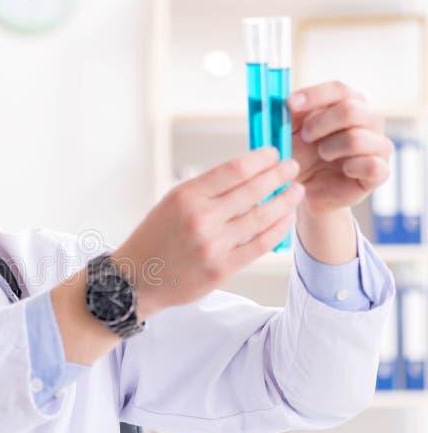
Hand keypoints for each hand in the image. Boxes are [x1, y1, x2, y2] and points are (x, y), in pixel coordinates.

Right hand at [111, 147, 302, 317]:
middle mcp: (200, 218)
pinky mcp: (222, 268)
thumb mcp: (171, 203)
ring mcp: (213, 244)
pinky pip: (260, 244)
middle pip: (252, 190)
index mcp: (186, 196)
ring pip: (262, 217)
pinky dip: (278, 229)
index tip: (273, 153)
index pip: (234, 170)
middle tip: (292, 167)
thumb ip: (206, 190)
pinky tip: (286, 218)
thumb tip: (246, 173)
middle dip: (278, 175)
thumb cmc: (154, 239)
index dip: (260, 159)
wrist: (136, 279)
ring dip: (285, 201)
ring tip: (296, 191)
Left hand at [290, 81, 392, 217]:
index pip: (339, 90)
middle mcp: (369, 121)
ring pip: (356, 139)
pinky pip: (372, 165)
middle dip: (320, 124)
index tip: (290, 103)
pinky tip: (343, 170)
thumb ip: (289, 113)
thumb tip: (281, 98)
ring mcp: (378, 145)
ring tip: (323, 155)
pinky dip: (352, 167)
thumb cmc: (301, 156)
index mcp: (349, 103)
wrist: (307, 191)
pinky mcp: (380, 171)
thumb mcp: (290, 132)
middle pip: (350, 110)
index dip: (314, 95)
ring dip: (330, 148)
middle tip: (305, 137)